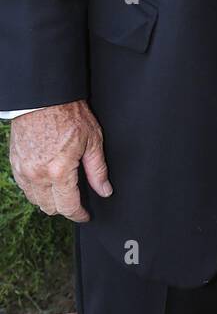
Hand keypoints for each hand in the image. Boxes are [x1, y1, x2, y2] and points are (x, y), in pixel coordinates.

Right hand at [9, 101, 112, 222]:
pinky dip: (36, 189)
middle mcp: (38, 175)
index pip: (68, 207)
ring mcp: (23, 170)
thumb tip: (104, 190)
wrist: (43, 97)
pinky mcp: (15, 164)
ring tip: (62, 189)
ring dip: (49, 199)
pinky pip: (25, 187)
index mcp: (59, 171)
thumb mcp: (92, 139)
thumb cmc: (69, 113)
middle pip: (50, 208)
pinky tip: (47, 179)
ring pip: (35, 200)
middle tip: (76, 200)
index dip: (79, 215)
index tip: (85, 215)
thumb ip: (97, 169)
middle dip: (64, 208)